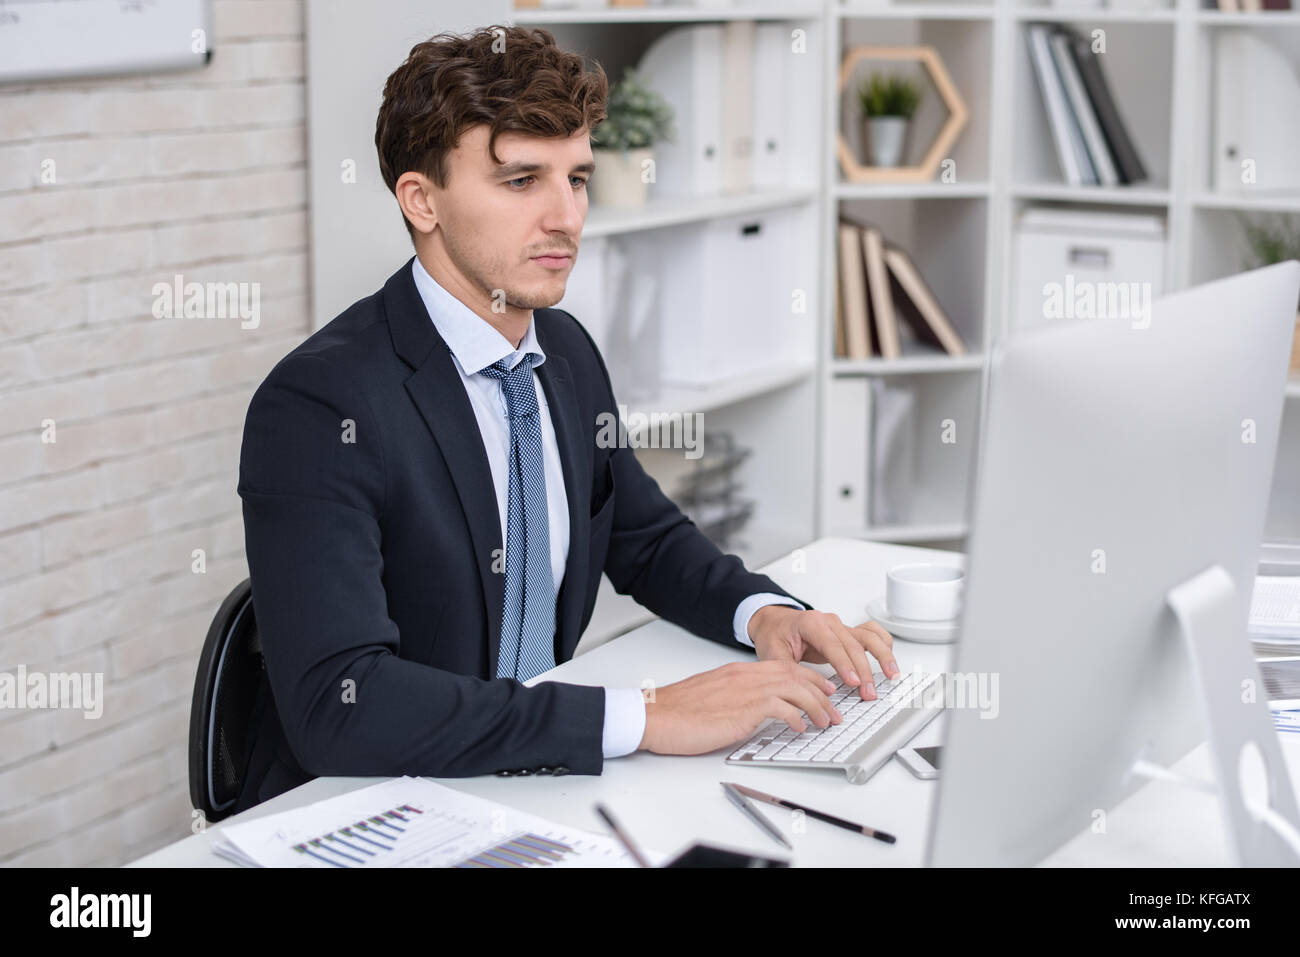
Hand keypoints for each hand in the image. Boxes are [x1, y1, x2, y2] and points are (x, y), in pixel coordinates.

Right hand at [638, 659, 842, 754]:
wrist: (656, 715)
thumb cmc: (677, 711)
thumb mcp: (713, 696)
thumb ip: (735, 696)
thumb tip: (754, 709)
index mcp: (738, 671)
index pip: (783, 667)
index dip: (808, 678)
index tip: (823, 689)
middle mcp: (745, 676)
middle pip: (795, 675)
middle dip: (820, 691)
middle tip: (834, 708)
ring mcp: (745, 690)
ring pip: (795, 689)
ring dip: (816, 705)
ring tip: (827, 721)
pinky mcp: (743, 708)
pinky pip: (781, 708)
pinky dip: (797, 717)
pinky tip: (801, 728)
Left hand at [747, 606, 899, 700]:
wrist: (774, 622)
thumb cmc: (774, 634)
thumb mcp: (772, 653)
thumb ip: (788, 669)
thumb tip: (804, 689)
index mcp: (810, 623)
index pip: (832, 644)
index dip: (844, 664)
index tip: (854, 682)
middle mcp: (829, 622)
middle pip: (853, 645)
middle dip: (864, 671)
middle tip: (868, 693)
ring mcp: (841, 626)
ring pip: (868, 637)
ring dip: (882, 656)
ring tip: (892, 675)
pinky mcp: (847, 633)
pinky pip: (872, 633)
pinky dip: (883, 644)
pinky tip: (890, 658)